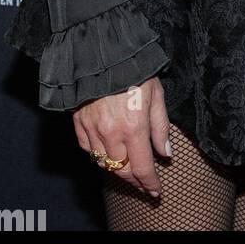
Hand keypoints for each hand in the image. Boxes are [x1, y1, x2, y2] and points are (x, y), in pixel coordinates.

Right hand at [72, 76, 170, 198]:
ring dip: (117, 169)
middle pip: (122, 170)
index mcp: (133, 127)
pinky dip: (98, 156)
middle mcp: (111, 133)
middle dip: (135, 179)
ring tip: (128, 168)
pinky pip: (87, 150)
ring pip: (104, 163)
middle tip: (144, 182)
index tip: (156, 191)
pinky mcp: (79, 123)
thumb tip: (165, 153)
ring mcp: (92, 129)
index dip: (150, 183)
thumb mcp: (157, 94)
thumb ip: (161, 127)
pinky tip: (108, 153)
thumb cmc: (135, 69)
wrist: (103, 53)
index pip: (142, 167)